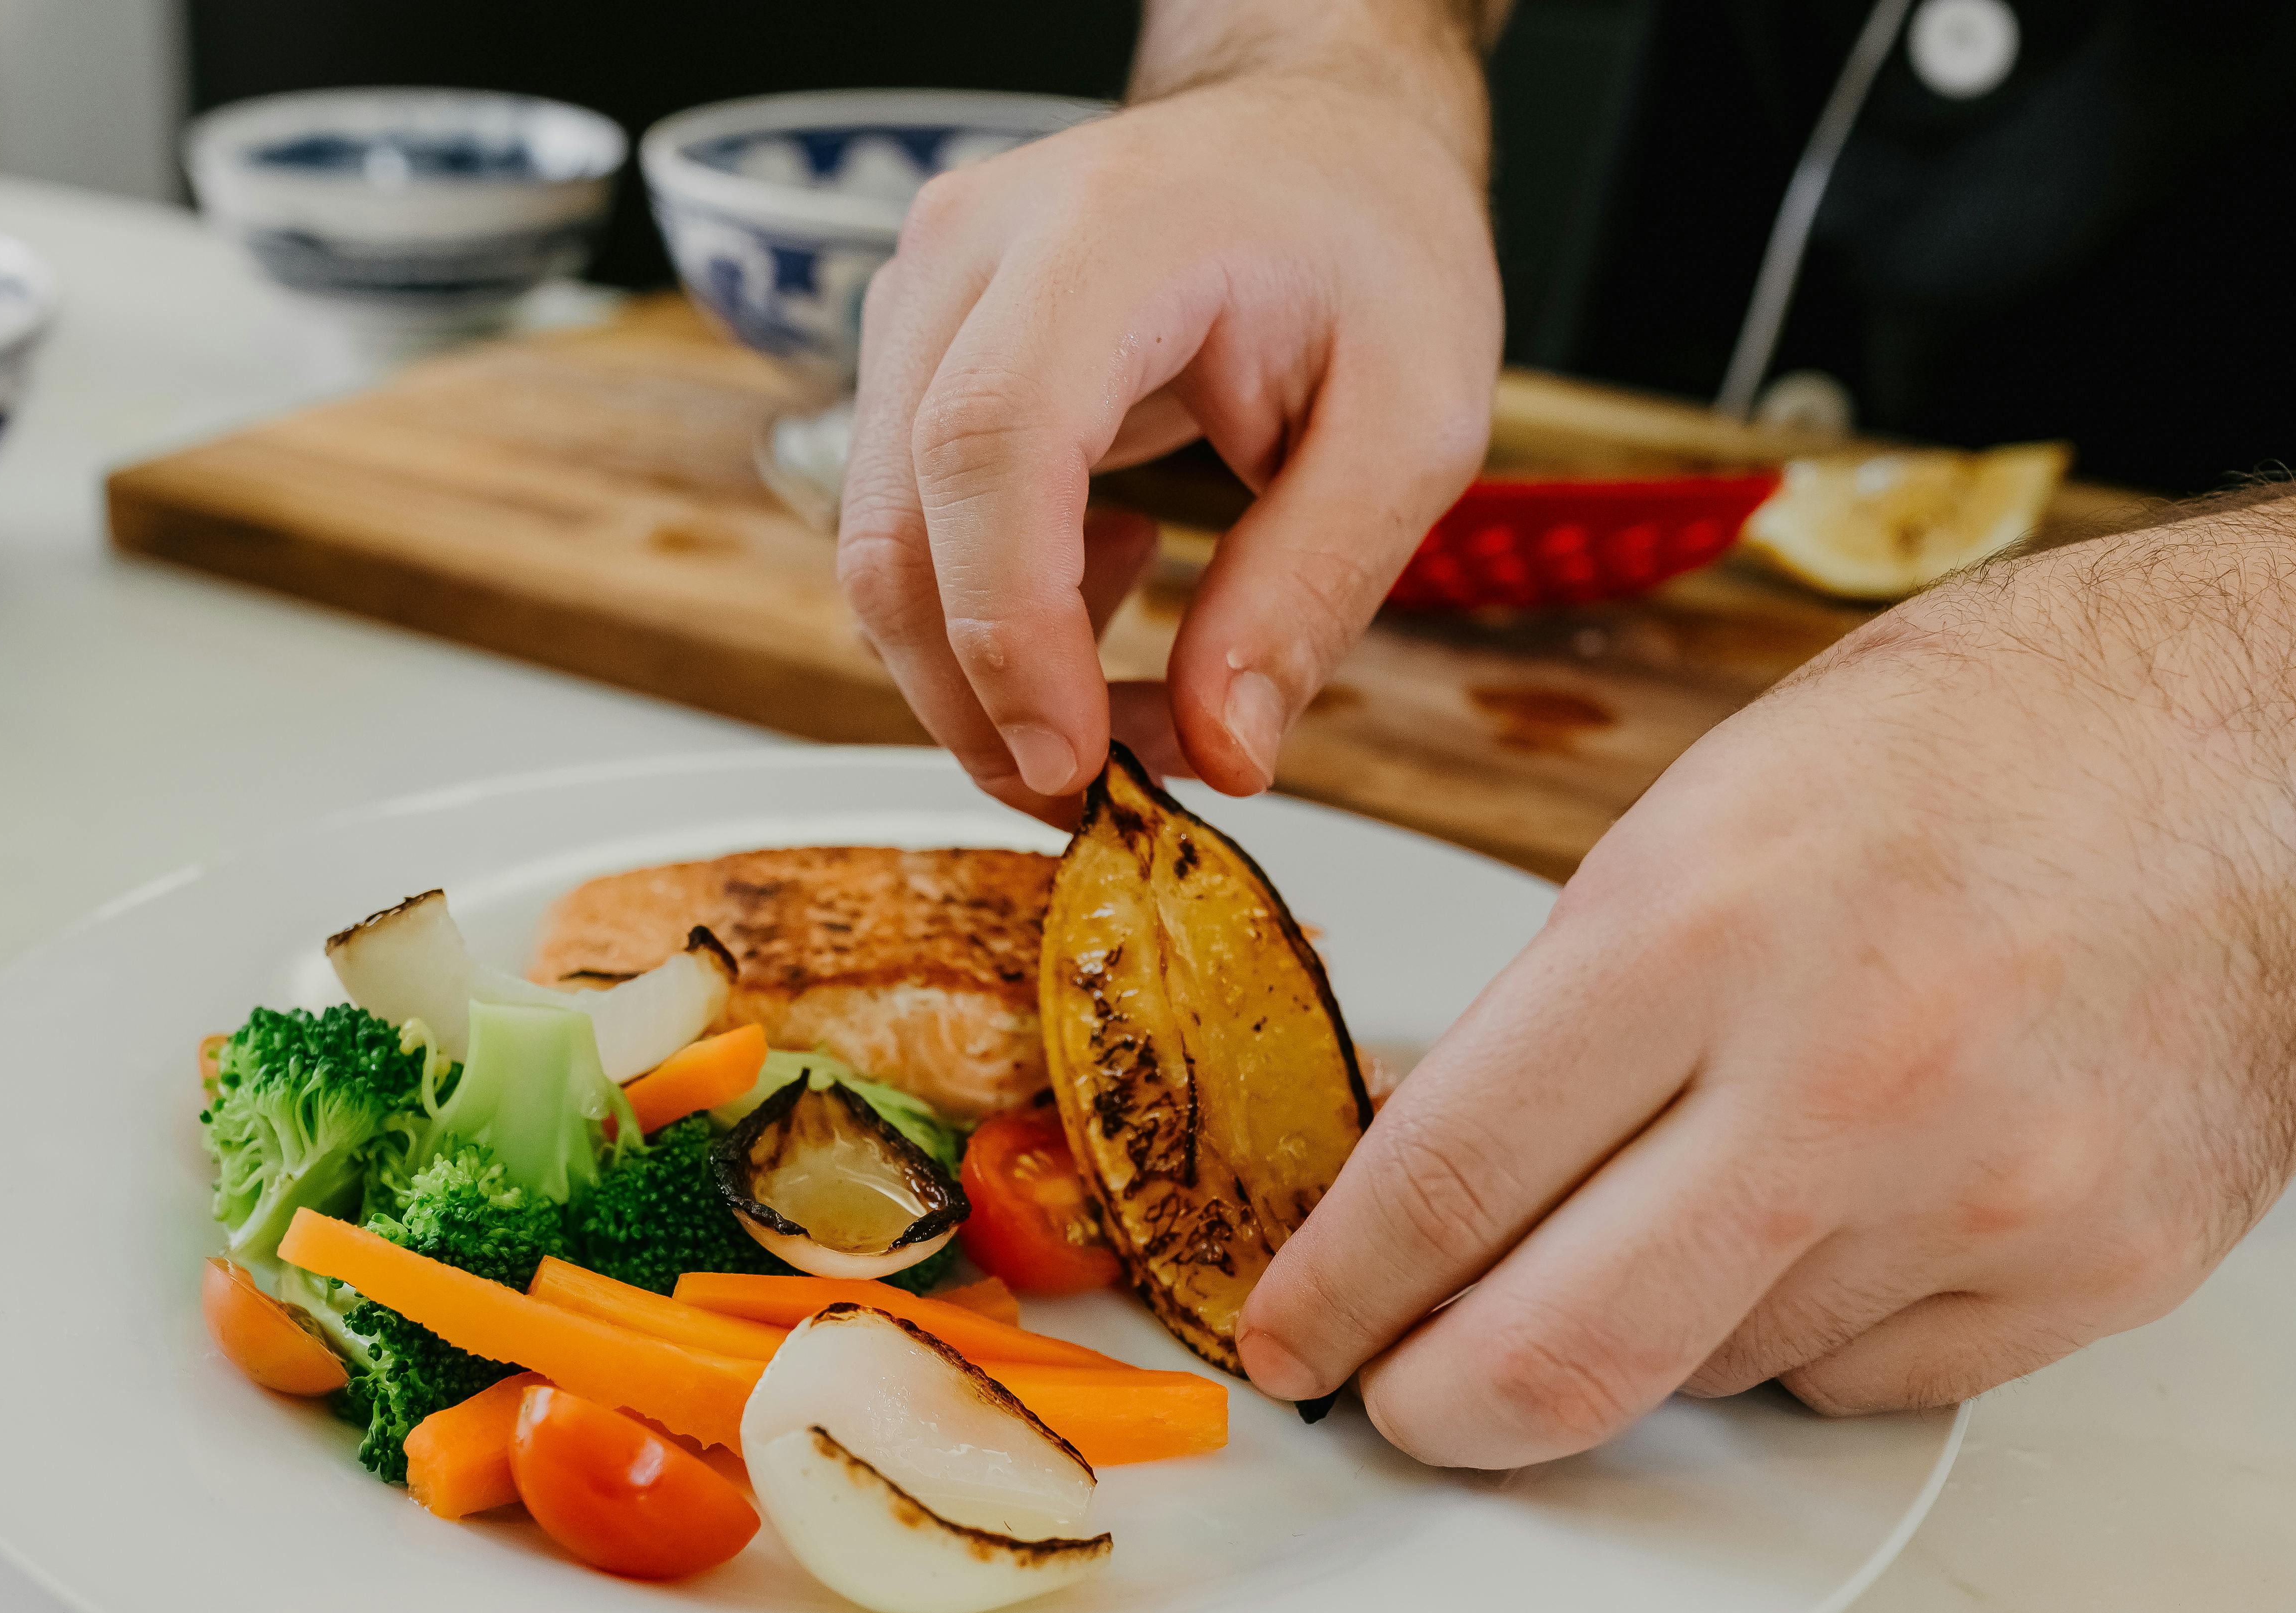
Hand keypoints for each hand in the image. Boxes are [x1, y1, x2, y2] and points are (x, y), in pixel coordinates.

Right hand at [837, 7, 1501, 821]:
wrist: (1310, 138)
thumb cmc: (1369, 248)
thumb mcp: (1415, 421)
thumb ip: (1312, 588)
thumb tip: (1222, 753)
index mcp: (1107, 236)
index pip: (992, 444)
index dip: (1009, 628)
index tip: (1075, 761)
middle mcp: (971, 253)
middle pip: (899, 521)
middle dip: (980, 697)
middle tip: (1097, 792)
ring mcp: (916, 300)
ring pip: (880, 546)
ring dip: (983, 671)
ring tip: (1130, 686)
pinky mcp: (906, 355)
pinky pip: (904, 527)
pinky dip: (986, 612)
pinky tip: (1104, 577)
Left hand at [1239, 500, 2295, 1465]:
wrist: (2260, 754)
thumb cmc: (1973, 754)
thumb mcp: (1696, 829)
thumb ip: (1560, 1020)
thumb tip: (1432, 1184)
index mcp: (1700, 930)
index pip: (1444, 1183)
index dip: (1334, 1295)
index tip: (1287, 1337)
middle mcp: (1842, 1079)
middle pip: (1554, 1353)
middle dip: (1433, 1408)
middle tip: (1394, 1399)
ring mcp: (1980, 1196)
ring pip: (1702, 1371)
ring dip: (1638, 1331)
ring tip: (1678, 1213)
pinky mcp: (2087, 1274)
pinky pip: (1854, 1380)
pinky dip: (1795, 1332)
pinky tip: (1827, 1219)